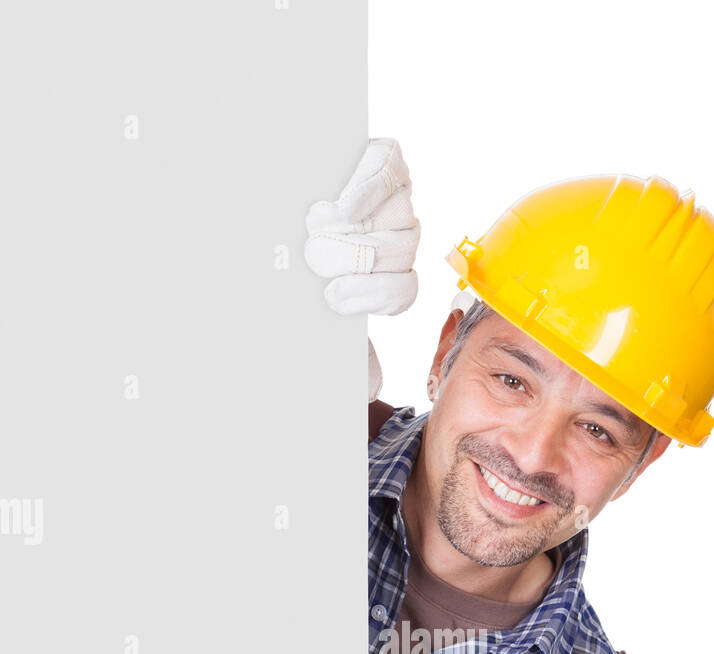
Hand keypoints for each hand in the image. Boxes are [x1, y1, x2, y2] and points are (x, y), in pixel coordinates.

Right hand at [303, 137, 419, 401]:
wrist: (265, 215)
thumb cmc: (290, 279)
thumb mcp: (316, 325)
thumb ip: (343, 357)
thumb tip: (365, 389)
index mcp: (387, 278)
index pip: (402, 291)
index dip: (373, 296)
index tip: (331, 300)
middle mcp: (396, 238)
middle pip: (401, 253)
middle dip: (353, 260)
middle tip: (313, 259)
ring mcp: (394, 196)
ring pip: (398, 217)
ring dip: (352, 229)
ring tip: (314, 230)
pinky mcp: (385, 158)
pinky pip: (390, 170)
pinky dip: (366, 188)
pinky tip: (338, 206)